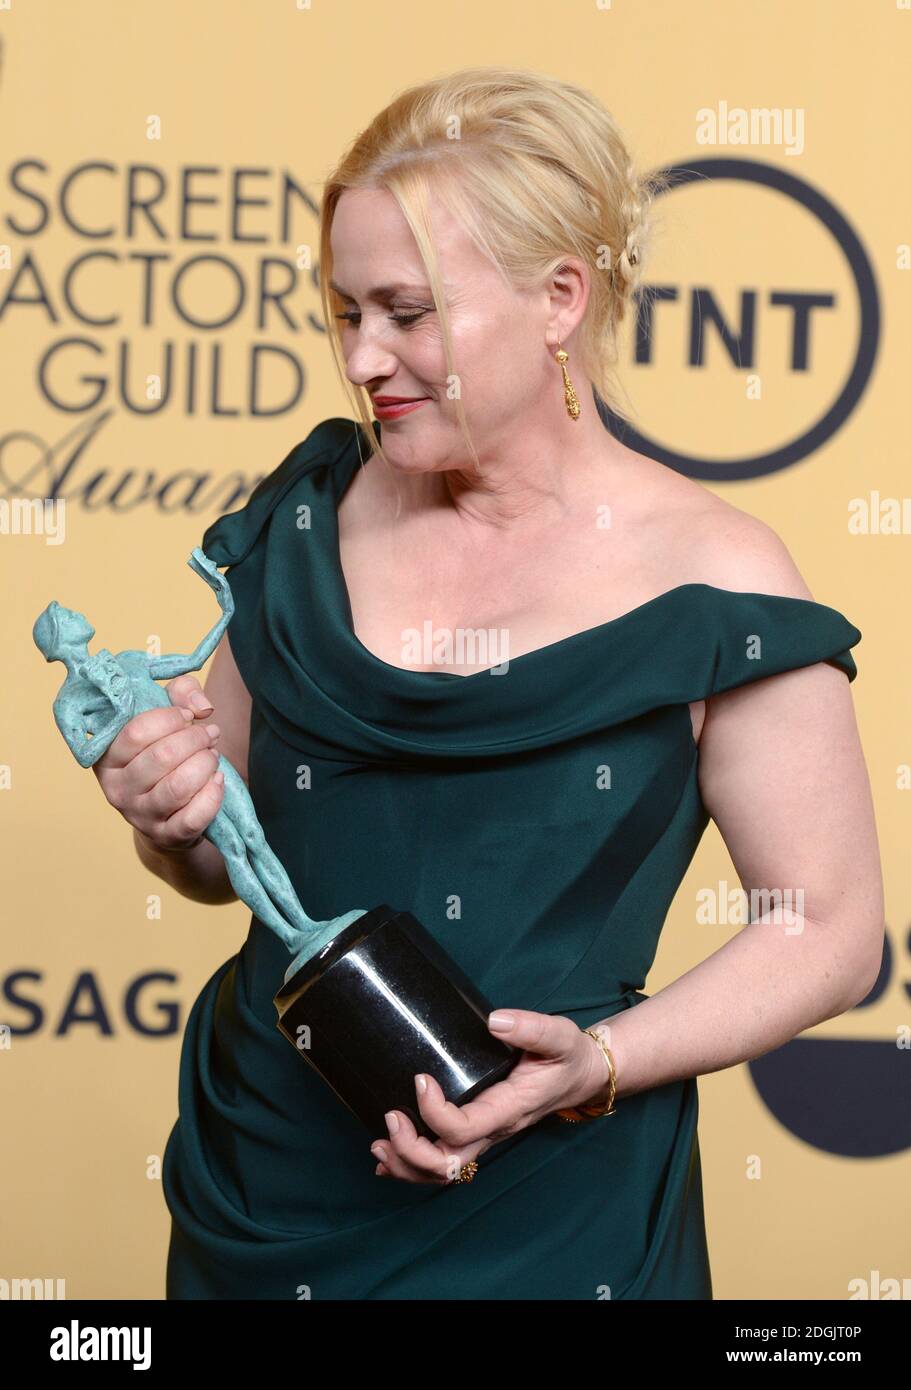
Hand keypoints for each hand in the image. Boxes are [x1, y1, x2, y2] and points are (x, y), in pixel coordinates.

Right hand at [92, 672, 223, 851]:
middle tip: (210, 735)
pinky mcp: (166, 836)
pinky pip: (193, 816)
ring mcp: (139, 816)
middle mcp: (117, 789)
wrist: (168, 813)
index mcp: (107, 757)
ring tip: (213, 756)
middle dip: (195, 739)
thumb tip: (200, 706)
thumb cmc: (165, 754)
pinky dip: (212, 794)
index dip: (170, 718)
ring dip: (205, 764)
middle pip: (162, 756)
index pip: (136, 732)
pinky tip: (218, 780)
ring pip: (178, 786)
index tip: (188, 716)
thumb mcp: (166, 717)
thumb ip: (181, 693)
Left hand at [370, 1008, 613, 1184]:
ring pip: (442, 1170)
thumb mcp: (558, 1036)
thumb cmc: (568, 1056)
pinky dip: (411, 1166)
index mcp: (509, 1109)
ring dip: (406, 1164)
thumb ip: (531, 1028)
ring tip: (379, 1143)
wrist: (581, 1076)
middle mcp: (494, 1130)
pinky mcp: (478, 1132)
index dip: (435, 1112)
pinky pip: (444, 1161)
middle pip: (448, 1162)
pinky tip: (387, 1157)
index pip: (466, 1127)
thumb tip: (495, 1020)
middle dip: (412, 1150)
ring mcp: (485, 1136)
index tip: (420, 1079)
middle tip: (391, 1116)